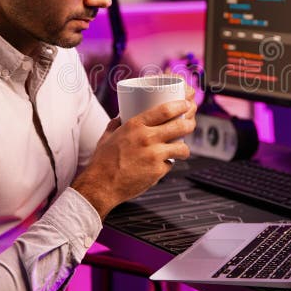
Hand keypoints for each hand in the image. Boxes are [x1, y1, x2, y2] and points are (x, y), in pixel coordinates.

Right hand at [72, 91, 196, 218]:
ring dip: (184, 147)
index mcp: (135, 125)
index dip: (180, 105)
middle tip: (190, 123)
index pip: (165, 110)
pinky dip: (169, 163)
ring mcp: (154, 155)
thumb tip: (121, 115)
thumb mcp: (108, 135)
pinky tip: (164, 164)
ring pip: (182, 147)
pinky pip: (170, 164)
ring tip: (182, 149)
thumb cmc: (103, 161)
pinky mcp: (157, 171)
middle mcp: (147, 138)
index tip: (186, 105)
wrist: (100, 186)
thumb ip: (117, 123)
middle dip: (189, 123)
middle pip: (179, 126)